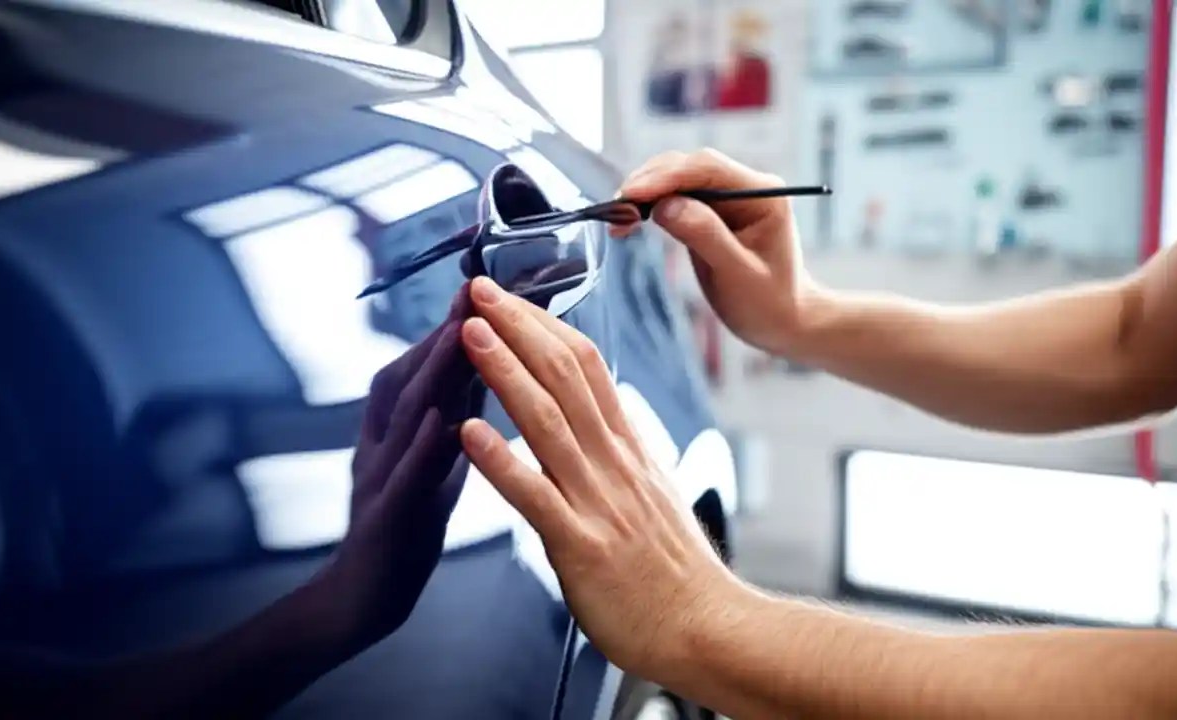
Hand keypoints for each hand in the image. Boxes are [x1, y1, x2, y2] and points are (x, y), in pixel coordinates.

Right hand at [318, 287, 477, 646]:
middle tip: (476, 289)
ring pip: (406, 416)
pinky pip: (405, 479)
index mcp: (399, 422)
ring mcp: (380, 475)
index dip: (460, 322)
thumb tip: (487, 350)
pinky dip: (422, 448)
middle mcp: (384, 438)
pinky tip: (443, 423)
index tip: (490, 283)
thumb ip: (452, 402)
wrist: (367, 591)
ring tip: (460, 334)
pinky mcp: (385, 517)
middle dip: (447, 331)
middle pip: (415, 375)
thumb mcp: (431, 448)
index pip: (430, 363)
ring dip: (432, 373)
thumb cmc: (407, 514)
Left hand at [456, 277, 740, 679]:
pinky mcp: (582, 547)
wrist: (708, 629)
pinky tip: (468, 434)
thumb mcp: (653, 492)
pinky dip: (501, 461)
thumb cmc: (675, 573)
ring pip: (548, 421)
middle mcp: (614, 463)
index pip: (587, 366)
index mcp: (628, 447)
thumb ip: (622, 453)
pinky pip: (536, 497)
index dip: (544, 325)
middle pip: (565, 375)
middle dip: (518, 326)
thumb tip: (603, 416)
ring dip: (505, 372)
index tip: (509, 297)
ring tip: (469, 334)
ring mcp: (599, 502)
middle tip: (478, 288)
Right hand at [616, 148, 819, 356]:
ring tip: (617, 218)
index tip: (630, 194)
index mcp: (763, 194)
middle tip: (615, 209)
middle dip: (649, 182)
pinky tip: (629, 221)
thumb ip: (705, 235)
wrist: (782, 321)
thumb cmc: (767, 303)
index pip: (707, 168)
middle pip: (688, 167)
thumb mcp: (737, 273)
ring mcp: (728, 197)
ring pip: (677, 179)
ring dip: (645, 193)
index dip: (666, 177)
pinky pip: (676, 197)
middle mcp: (746, 186)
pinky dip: (650, 206)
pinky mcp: (711, 211)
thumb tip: (665, 206)